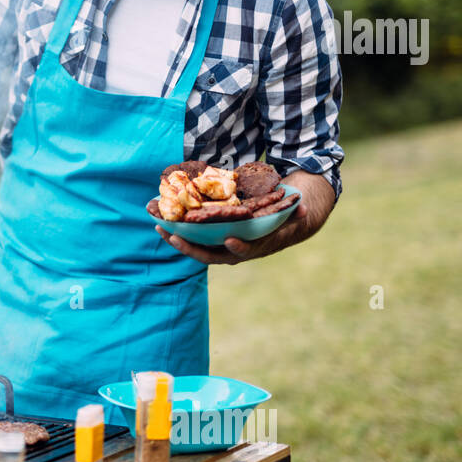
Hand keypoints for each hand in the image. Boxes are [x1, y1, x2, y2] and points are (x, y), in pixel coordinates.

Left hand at [154, 170, 334, 265]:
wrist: (279, 225)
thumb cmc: (286, 219)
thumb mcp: (294, 216)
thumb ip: (295, 213)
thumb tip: (301, 207)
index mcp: (256, 247)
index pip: (246, 251)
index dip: (239, 248)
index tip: (230, 240)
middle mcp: (235, 251)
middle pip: (210, 254)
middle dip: (190, 247)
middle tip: (174, 236)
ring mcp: (221, 247)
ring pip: (196, 248)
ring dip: (177, 239)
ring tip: (160, 227)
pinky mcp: (212, 240)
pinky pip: (192, 238)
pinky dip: (178, 230)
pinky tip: (162, 220)